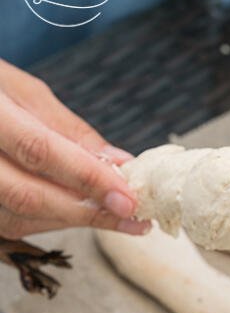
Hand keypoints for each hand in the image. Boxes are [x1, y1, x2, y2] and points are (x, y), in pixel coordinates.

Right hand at [0, 60, 147, 237]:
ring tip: (116, 216)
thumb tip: (118, 162)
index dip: (87, 177)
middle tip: (134, 217)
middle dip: (88, 211)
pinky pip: (10, 222)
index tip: (128, 197)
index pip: (39, 152)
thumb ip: (68, 129)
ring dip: (73, 219)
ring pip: (20, 217)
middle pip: (28, 196)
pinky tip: (79, 211)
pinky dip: (50, 220)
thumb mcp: (21, 90)